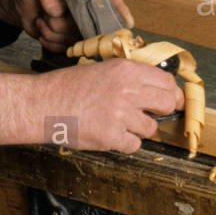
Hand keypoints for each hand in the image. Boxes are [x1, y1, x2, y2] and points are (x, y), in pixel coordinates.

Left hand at [0, 0, 134, 50]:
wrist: (20, 5)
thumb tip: (58, 8)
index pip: (112, 0)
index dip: (121, 11)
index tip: (125, 22)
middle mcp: (89, 9)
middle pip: (88, 27)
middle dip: (63, 25)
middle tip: (46, 14)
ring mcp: (81, 27)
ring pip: (74, 40)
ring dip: (52, 31)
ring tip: (43, 18)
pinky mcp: (72, 41)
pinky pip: (64, 48)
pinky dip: (49, 41)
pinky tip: (43, 29)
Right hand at [0, 60, 183, 152]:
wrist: (43, 104)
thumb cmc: (68, 87)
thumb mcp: (102, 69)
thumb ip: (129, 76)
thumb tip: (157, 88)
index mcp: (126, 70)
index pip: (166, 80)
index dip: (171, 92)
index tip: (172, 100)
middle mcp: (127, 90)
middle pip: (166, 103)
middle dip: (162, 111)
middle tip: (152, 114)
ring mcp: (120, 114)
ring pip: (150, 128)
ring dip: (139, 129)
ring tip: (118, 124)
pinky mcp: (111, 136)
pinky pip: (133, 145)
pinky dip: (125, 143)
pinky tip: (110, 135)